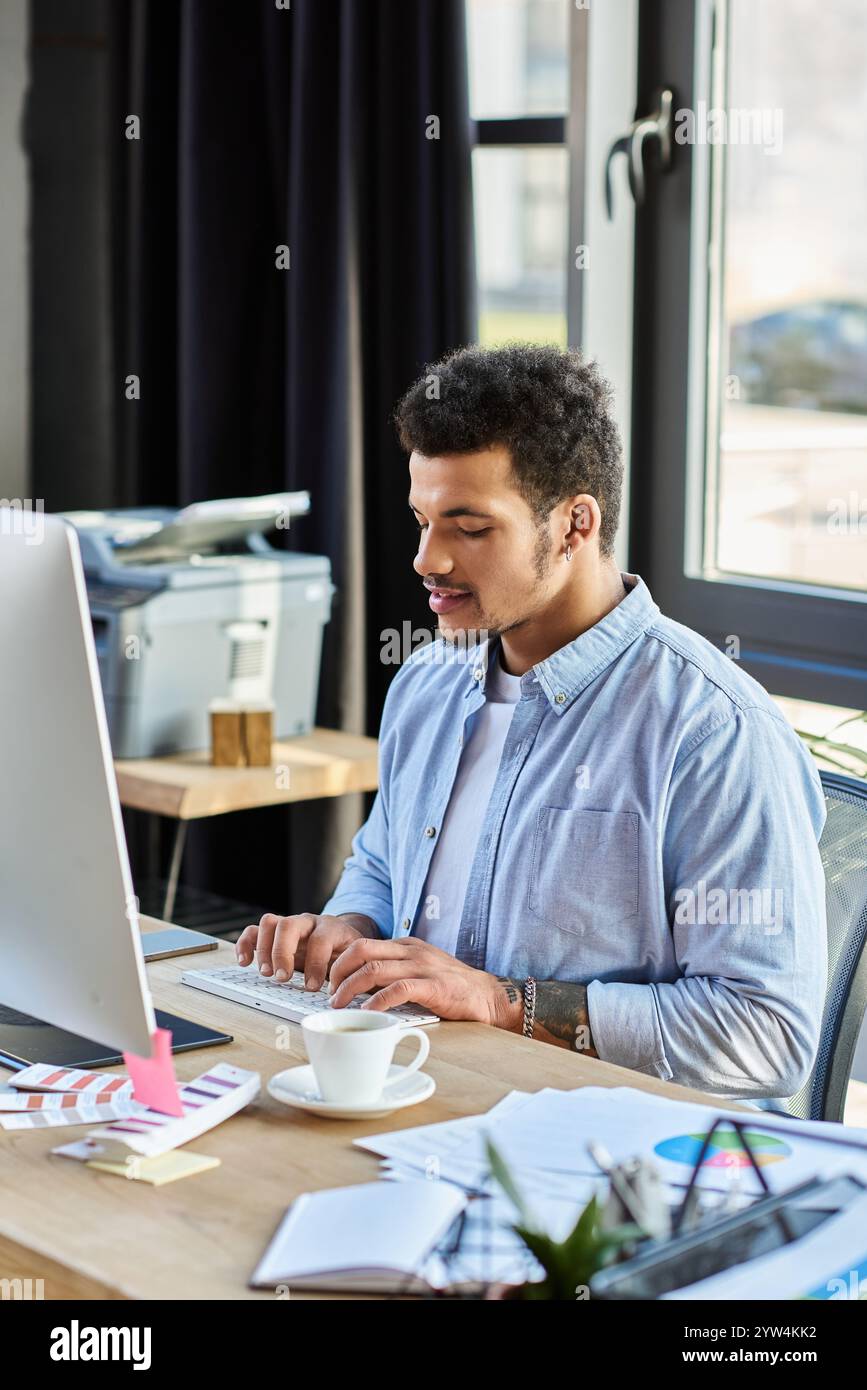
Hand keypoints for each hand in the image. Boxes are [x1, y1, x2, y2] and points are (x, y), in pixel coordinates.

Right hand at [235, 912, 365, 990]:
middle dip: (282, 953)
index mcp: (330, 928)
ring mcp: (289, 925)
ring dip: (264, 949)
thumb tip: (346, 994)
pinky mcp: (274, 933)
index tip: (313, 986)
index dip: (315, 963)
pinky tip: (245, 962)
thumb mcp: (355, 960)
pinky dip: (246, 945)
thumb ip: (351, 973)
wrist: (343, 938)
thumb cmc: (347, 952)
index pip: (320, 939)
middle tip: (282, 978)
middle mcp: (307, 922)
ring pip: (270, 923)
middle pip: (289, 924)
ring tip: (266, 973)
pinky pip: (254, 931)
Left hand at [327, 936, 502, 1024]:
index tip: (329, 983)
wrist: (488, 995)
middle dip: (338, 971)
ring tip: (339, 1005)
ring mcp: (422, 966)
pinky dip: (377, 1001)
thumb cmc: (451, 987)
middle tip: (329, 994)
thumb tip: (358, 987)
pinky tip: (367, 1012)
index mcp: (405, 945)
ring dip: (349, 988)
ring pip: (374, 970)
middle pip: (361, 951)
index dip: (339, 962)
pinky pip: (398, 989)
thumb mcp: (419, 970)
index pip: (361, 945)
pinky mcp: (433, 986)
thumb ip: (393, 973)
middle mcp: (411, 951)